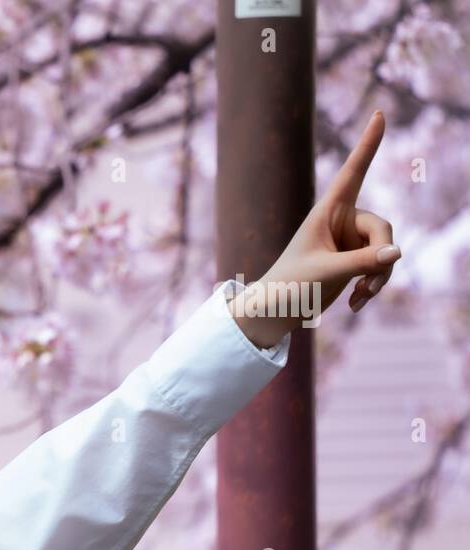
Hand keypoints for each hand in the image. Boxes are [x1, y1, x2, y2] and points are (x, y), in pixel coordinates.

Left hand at [230, 111, 400, 345]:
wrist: (277, 311)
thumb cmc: (291, 286)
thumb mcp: (328, 273)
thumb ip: (363, 262)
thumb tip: (398, 252)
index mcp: (326, 212)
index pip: (352, 172)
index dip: (368, 144)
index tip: (380, 113)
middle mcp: (341, 221)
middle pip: (382, 227)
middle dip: (382, 255)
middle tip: (369, 282)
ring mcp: (350, 241)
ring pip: (386, 249)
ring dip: (379, 276)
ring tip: (361, 298)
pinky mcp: (355, 260)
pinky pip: (380, 266)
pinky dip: (373, 285)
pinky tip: (357, 305)